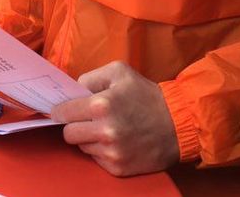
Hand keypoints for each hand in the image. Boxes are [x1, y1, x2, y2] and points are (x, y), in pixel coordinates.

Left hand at [50, 61, 179, 176]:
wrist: (179, 123)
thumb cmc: (147, 95)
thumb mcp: (119, 72)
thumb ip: (90, 77)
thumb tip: (72, 90)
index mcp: (101, 105)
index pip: (62, 113)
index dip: (60, 111)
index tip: (61, 111)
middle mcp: (104, 131)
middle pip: (68, 134)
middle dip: (74, 125)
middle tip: (86, 119)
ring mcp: (112, 152)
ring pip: (82, 147)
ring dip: (89, 138)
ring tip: (108, 128)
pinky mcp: (118, 168)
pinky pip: (96, 159)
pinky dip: (102, 151)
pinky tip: (117, 141)